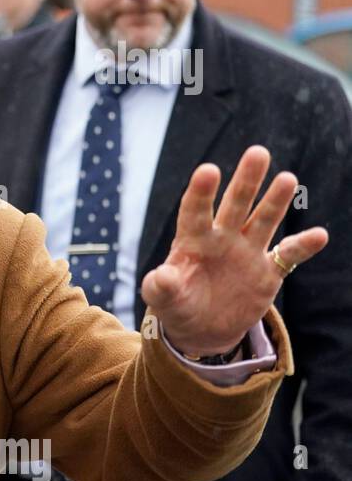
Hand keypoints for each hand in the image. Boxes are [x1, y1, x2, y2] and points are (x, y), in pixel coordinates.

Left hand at [142, 146, 328, 356]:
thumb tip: (161, 277)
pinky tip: (319, 235)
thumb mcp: (163, 299)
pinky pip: (288, 255)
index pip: (196, 212)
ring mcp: (247, 252)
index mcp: (192, 241)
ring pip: (263, 220)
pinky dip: (303, 246)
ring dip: (275, 201)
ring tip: (287, 178)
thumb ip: (160, 287)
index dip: (201, 192)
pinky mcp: (268, 271)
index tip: (208, 170)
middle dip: (246, 180)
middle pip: (235, 204)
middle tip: (257, 152)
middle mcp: (222, 239)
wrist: (203, 328)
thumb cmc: (177, 305)